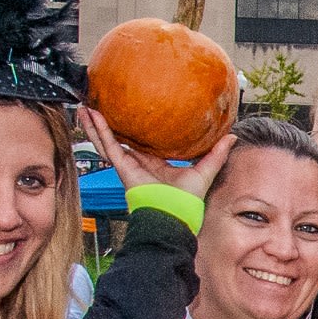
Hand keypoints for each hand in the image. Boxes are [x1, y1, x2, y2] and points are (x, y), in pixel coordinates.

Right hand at [79, 108, 232, 197]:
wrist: (173, 214)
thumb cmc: (186, 200)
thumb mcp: (204, 170)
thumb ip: (216, 153)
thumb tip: (232, 135)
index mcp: (154, 162)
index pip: (142, 142)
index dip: (135, 128)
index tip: (130, 111)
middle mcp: (138, 162)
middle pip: (119, 138)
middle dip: (108, 123)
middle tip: (99, 104)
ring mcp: (128, 164)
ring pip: (107, 139)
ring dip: (95, 124)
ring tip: (85, 106)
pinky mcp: (122, 166)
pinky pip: (107, 145)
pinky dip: (98, 130)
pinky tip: (91, 115)